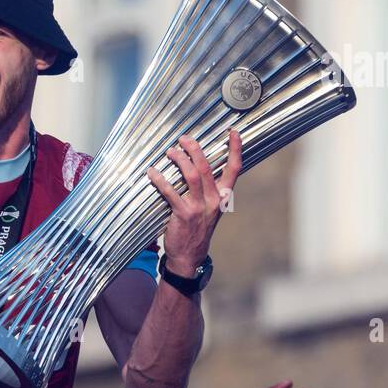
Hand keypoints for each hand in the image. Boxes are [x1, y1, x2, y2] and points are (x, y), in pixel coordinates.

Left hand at [146, 130, 241, 273]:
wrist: (189, 255)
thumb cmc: (197, 228)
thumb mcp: (209, 208)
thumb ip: (207, 189)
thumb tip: (193, 165)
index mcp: (222, 196)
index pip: (234, 169)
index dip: (235, 149)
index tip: (232, 132)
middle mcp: (214, 199)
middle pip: (206, 167)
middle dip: (195, 149)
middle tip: (183, 138)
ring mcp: (199, 207)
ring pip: (191, 175)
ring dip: (179, 160)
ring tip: (169, 152)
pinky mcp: (183, 214)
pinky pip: (171, 192)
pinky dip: (160, 180)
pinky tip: (152, 173)